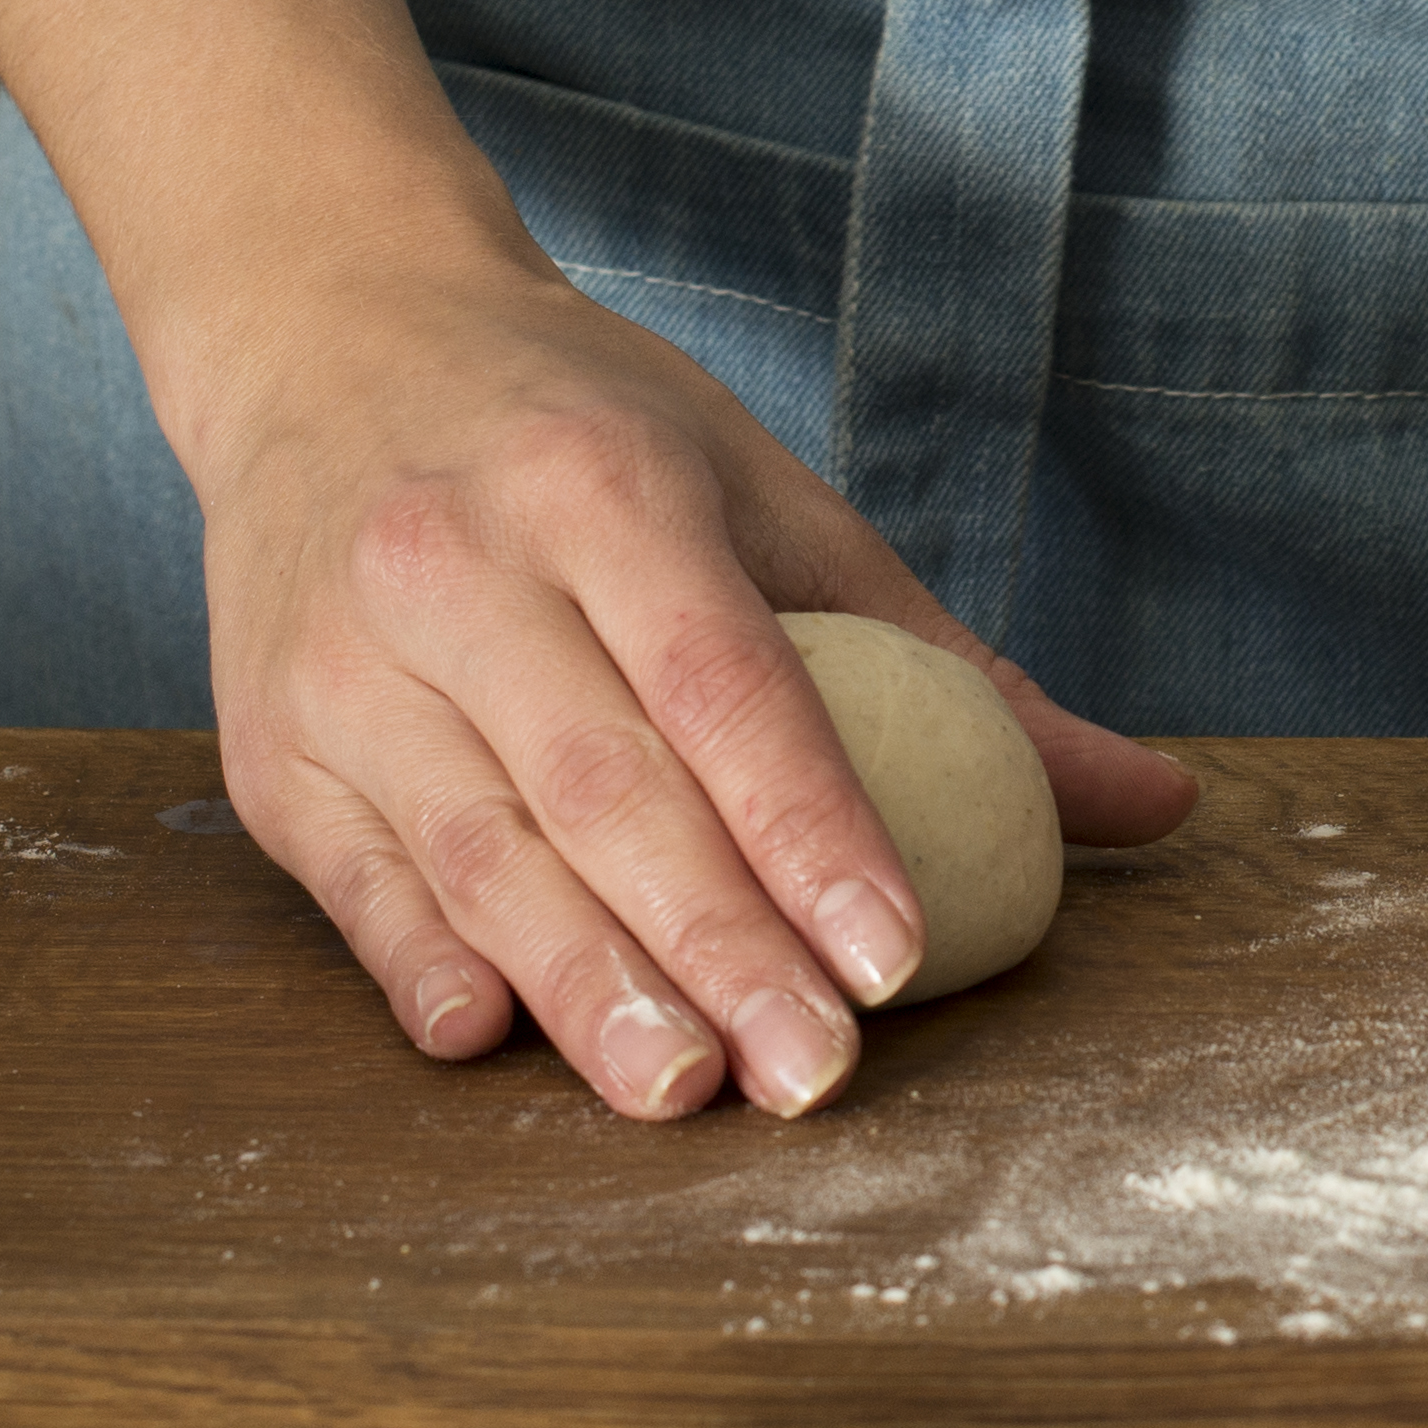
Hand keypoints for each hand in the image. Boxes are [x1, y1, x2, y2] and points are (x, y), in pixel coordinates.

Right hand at [204, 260, 1196, 1118]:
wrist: (328, 337)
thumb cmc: (582, 440)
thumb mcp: (769, 499)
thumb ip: (948, 667)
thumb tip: (1156, 806)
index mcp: (603, 488)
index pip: (722, 678)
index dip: (810, 822)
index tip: (892, 952)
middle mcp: (457, 565)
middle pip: (605, 786)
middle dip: (717, 945)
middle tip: (811, 1074)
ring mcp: (347, 660)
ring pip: (475, 849)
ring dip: (582, 985)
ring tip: (680, 1090)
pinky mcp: (271, 746)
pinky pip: (355, 881)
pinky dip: (419, 966)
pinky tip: (488, 1042)